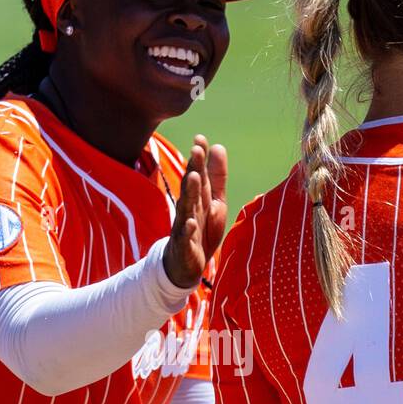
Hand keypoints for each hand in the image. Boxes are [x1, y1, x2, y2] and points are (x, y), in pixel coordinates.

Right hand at [163, 135, 226, 288]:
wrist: (185, 265)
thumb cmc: (201, 229)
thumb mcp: (214, 201)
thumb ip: (216, 177)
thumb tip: (218, 146)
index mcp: (197, 198)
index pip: (198, 174)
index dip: (199, 158)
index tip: (201, 138)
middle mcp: (189, 209)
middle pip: (191, 187)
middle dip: (193, 168)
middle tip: (196, 149)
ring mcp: (184, 227)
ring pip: (186, 208)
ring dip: (189, 192)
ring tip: (192, 176)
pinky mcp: (184, 247)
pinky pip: (185, 238)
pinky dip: (187, 231)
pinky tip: (191, 222)